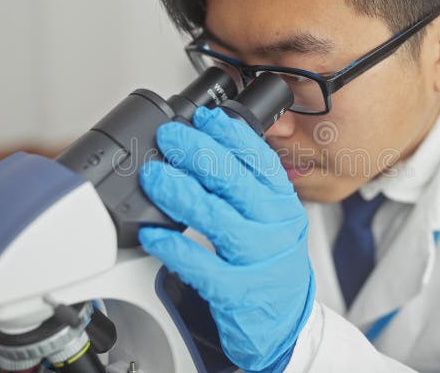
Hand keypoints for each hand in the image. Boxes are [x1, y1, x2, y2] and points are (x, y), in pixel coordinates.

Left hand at [139, 106, 314, 371]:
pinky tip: (154, 235)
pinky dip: (175, 248)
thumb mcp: (271, 218)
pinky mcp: (238, 292)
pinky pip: (202, 266)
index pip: (260, 160)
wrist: (285, 322)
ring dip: (182, 194)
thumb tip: (205, 145)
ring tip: (155, 178)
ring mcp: (258, 260)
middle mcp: (274, 227)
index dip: (231, 135)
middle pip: (236, 183)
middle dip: (198, 154)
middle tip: (169, 139)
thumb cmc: (271, 263)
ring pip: (218, 219)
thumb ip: (244, 186)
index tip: (205, 117)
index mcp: (282, 203)